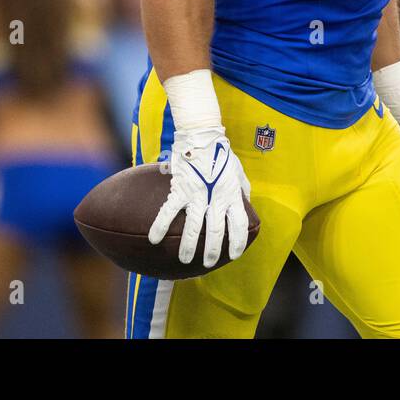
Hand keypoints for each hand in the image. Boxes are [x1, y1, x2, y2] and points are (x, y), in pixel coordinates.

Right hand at [148, 127, 251, 267]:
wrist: (202, 136)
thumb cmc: (222, 153)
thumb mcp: (238, 171)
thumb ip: (242, 188)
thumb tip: (246, 201)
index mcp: (232, 194)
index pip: (239, 224)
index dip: (237, 242)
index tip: (233, 256)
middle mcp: (216, 198)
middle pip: (216, 231)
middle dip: (211, 251)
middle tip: (206, 264)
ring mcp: (198, 195)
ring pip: (193, 227)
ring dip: (188, 246)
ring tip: (184, 260)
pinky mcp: (181, 189)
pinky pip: (169, 211)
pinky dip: (160, 226)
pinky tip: (154, 239)